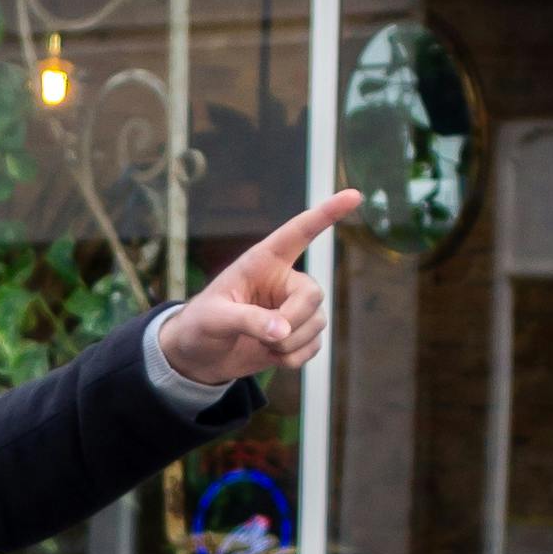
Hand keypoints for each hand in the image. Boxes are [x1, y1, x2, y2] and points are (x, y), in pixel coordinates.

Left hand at [155, 188, 355, 399]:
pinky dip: (294, 358)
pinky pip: (314, 345)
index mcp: (263, 261)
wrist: (199, 358)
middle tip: (269, 338)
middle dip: (294, 320)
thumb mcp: (214, 318)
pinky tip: (271, 355)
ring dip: (290, 343)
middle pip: (313, 293)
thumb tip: (282, 332)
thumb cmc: (200, 325)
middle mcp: (283, 280)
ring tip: (260, 345)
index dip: (327, 213)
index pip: (299, 232)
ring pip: (317, 322)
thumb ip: (248, 320)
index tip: (354, 195)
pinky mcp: (298, 335)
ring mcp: (293, 308)